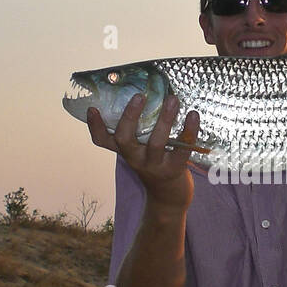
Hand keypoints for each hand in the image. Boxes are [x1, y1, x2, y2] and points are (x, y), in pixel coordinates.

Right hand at [86, 93, 200, 211]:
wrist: (168, 194)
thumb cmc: (153, 162)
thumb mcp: (139, 148)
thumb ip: (137, 128)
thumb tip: (145, 91)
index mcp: (124, 150)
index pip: (102, 140)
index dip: (95, 126)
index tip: (92, 109)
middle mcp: (135, 158)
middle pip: (125, 139)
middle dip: (130, 117)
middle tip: (140, 96)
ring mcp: (154, 164)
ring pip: (155, 142)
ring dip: (165, 119)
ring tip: (172, 99)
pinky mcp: (174, 168)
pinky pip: (181, 149)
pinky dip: (189, 131)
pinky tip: (193, 115)